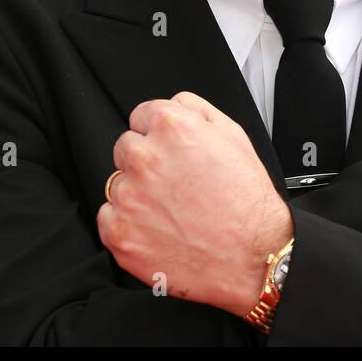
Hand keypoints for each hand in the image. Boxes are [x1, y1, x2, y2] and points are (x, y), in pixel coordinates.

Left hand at [97, 92, 293, 318]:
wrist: (253, 256)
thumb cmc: (247, 201)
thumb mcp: (234, 135)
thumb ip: (196, 109)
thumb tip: (175, 104)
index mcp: (171, 128)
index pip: (141, 116)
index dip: (159, 135)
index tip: (170, 153)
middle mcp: (145, 158)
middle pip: (126, 148)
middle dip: (146, 163)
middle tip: (175, 185)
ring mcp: (129, 197)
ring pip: (118, 184)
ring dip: (137, 194)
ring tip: (173, 211)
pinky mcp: (119, 233)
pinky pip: (108, 218)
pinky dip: (128, 224)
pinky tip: (159, 229)